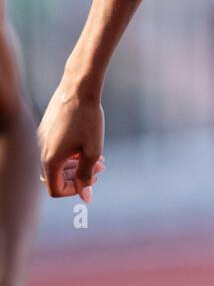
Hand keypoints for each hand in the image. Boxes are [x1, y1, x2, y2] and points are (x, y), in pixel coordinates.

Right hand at [38, 77, 105, 200]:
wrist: (79, 88)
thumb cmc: (88, 119)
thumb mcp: (92, 151)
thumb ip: (86, 176)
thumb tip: (85, 197)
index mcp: (50, 160)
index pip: (55, 190)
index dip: (74, 190)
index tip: (91, 180)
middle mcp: (40, 151)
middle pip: (55, 178)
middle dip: (78, 177)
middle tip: (100, 169)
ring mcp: (41, 140)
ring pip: (56, 164)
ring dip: (76, 166)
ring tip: (99, 160)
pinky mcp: (45, 130)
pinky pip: (54, 150)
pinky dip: (70, 154)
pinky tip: (87, 147)